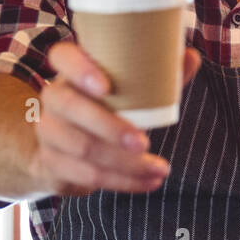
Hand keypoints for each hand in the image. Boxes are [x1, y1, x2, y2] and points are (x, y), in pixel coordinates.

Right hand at [27, 39, 202, 197]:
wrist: (65, 150)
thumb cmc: (106, 109)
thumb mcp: (127, 91)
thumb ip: (159, 76)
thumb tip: (192, 56)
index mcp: (70, 71)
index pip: (62, 56)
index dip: (80, 69)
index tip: (105, 86)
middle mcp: (53, 98)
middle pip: (71, 107)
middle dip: (110, 127)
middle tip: (145, 143)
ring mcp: (48, 132)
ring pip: (82, 148)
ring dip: (125, 164)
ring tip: (159, 169)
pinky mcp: (52, 163)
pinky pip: (86, 175)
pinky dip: (123, 182)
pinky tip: (148, 182)